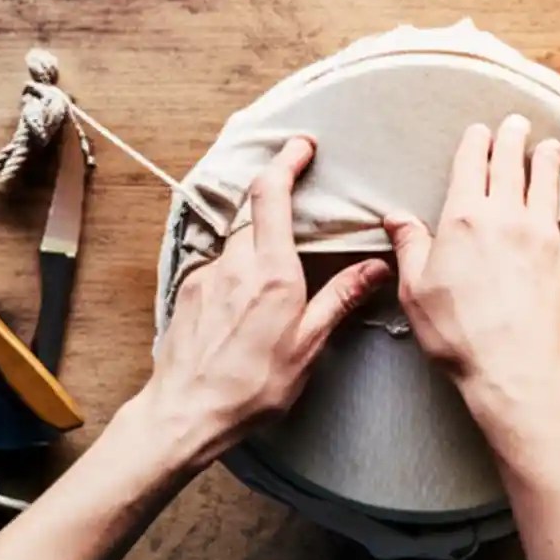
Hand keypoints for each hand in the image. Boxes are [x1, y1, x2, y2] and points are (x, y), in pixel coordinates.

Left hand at [133, 137, 389, 467]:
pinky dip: (237, 271)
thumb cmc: (251, 387)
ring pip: (236, 241)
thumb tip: (375, 267)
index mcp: (271, 272)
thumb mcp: (308, 346)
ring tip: (276, 275)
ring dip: (258, 243)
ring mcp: (206, 276)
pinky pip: (219, 267)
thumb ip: (340, 298)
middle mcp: (235, 264)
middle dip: (277, 203)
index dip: (286, 161)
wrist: (185, 413)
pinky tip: (245, 304)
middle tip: (301, 212)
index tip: (301, 146)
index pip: (272, 194)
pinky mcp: (188, 293)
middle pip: (254, 212)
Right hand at [384, 115, 559, 470]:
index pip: (472, 163)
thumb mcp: (416, 290)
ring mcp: (541, 232)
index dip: (476, 142)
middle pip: (511, 161)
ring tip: (549, 144)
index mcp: (463, 217)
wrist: (515, 368)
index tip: (480, 131)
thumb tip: (396, 217)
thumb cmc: (458, 334)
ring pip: (546, 179)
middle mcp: (505, 215)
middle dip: (512, 137)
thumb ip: (410, 246)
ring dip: (546, 156)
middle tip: (516, 123)